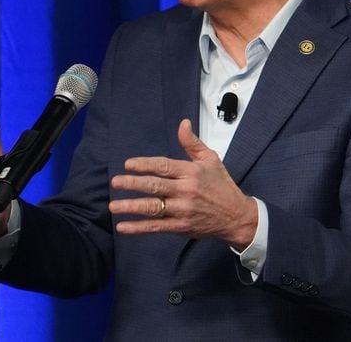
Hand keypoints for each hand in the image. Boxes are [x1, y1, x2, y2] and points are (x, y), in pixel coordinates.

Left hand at [108, 119, 257, 248]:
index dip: (145, 165)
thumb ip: (192, 143)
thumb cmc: (222, 185)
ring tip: (114, 205)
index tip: (128, 164)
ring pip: (153, 207)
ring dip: (132, 207)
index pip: (164, 166)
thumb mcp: (211, 159)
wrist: (236, 216)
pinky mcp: (181, 226)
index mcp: (191, 172)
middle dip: (133, 184)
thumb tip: (183, 123)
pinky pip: (156, 226)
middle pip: (155, 186)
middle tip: (115, 182)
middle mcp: (186, 191)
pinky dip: (139, 227)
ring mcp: (182, 210)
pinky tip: (123, 226)